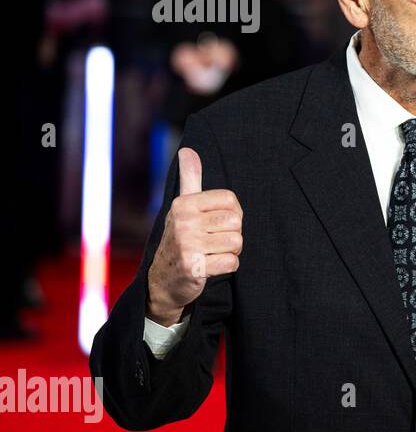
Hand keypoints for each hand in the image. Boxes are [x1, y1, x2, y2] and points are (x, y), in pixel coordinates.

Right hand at [145, 147, 242, 324]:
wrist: (163, 281)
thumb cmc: (181, 240)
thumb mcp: (183, 208)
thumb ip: (189, 179)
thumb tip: (187, 150)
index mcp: (184, 203)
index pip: (231, 200)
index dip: (232, 215)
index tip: (215, 224)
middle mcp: (183, 221)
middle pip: (236, 222)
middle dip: (232, 235)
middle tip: (213, 243)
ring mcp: (187, 244)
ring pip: (236, 243)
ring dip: (230, 252)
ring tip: (211, 254)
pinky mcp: (193, 267)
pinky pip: (232, 262)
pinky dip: (227, 267)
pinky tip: (210, 267)